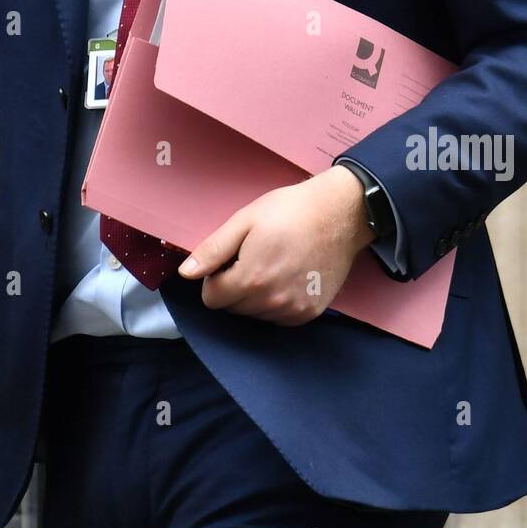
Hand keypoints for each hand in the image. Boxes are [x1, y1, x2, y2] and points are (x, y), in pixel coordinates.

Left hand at [176, 168, 373, 325]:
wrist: (340, 213)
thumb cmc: (289, 210)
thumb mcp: (245, 220)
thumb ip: (213, 250)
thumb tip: (186, 274)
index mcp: (251, 278)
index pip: (212, 298)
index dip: (214, 277)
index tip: (229, 259)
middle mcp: (271, 301)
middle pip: (233, 307)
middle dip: (234, 286)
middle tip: (252, 257)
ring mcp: (293, 310)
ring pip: (255, 313)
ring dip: (255, 296)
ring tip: (272, 263)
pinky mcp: (310, 313)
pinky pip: (279, 317)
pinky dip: (276, 302)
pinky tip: (287, 276)